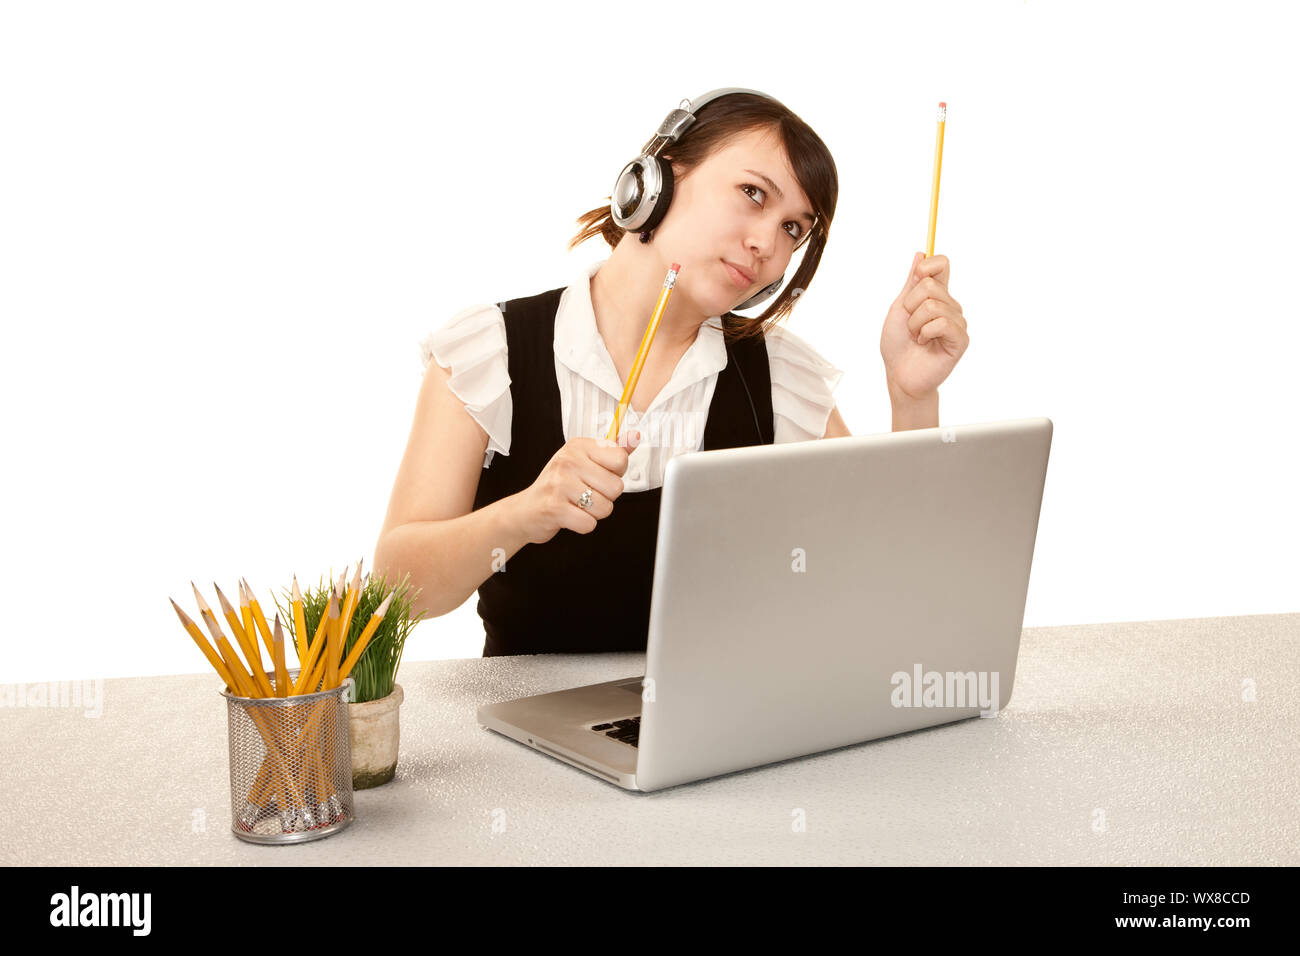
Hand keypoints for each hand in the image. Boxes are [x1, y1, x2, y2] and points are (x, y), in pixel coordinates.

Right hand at [516, 431, 640, 543]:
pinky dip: (583, 524)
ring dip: (594, 513)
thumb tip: (634, 437)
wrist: (526, 510)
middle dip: (605, 497)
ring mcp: (560, 484)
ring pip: (605, 507)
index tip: (598, 475)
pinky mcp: (554, 507)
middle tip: (585, 494)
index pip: (620, 459)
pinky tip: (570, 515)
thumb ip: (612, 452)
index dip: (615, 474)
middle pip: (616, 487)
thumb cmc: (557, 486)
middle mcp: (568, 461)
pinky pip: (589, 523)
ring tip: (577, 504)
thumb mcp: (584, 462)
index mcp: (578, 446)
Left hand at [879, 251, 969, 399]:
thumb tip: (921, 253)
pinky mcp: (961, 339)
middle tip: (910, 325)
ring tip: (917, 337)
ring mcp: (957, 322)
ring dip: (915, 324)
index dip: (926, 266)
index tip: (915, 280)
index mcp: (936, 296)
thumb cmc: (897, 345)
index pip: (942, 263)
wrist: (899, 375)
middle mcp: (950, 306)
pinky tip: (925, 344)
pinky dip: (925, 333)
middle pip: (930, 285)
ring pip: (932, 306)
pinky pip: (941, 323)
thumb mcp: (899, 308)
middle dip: (910, 306)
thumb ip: (911, 283)